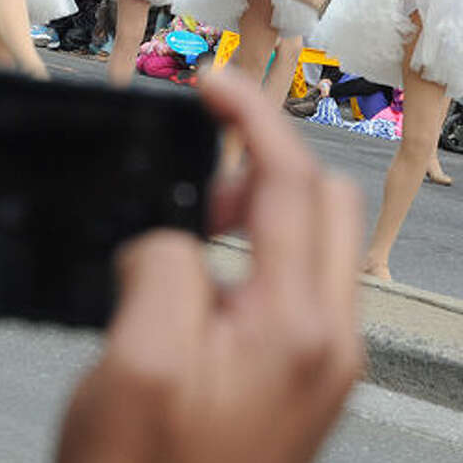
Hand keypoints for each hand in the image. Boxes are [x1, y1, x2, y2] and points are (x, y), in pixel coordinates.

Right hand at [55, 68, 362, 462]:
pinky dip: (249, 253)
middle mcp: (327, 340)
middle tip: (198, 159)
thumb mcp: (135, 365)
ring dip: (254, 208)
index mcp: (298, 328)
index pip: (291, 182)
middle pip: (321, 201)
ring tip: (187, 225)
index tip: (210, 85)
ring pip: (311, 240)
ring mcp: (319, 361)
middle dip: (262, 161)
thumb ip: (163, 268)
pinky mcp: (299, 377)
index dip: (250, 118)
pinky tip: (197, 277)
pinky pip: (290, 284)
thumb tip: (172, 239)